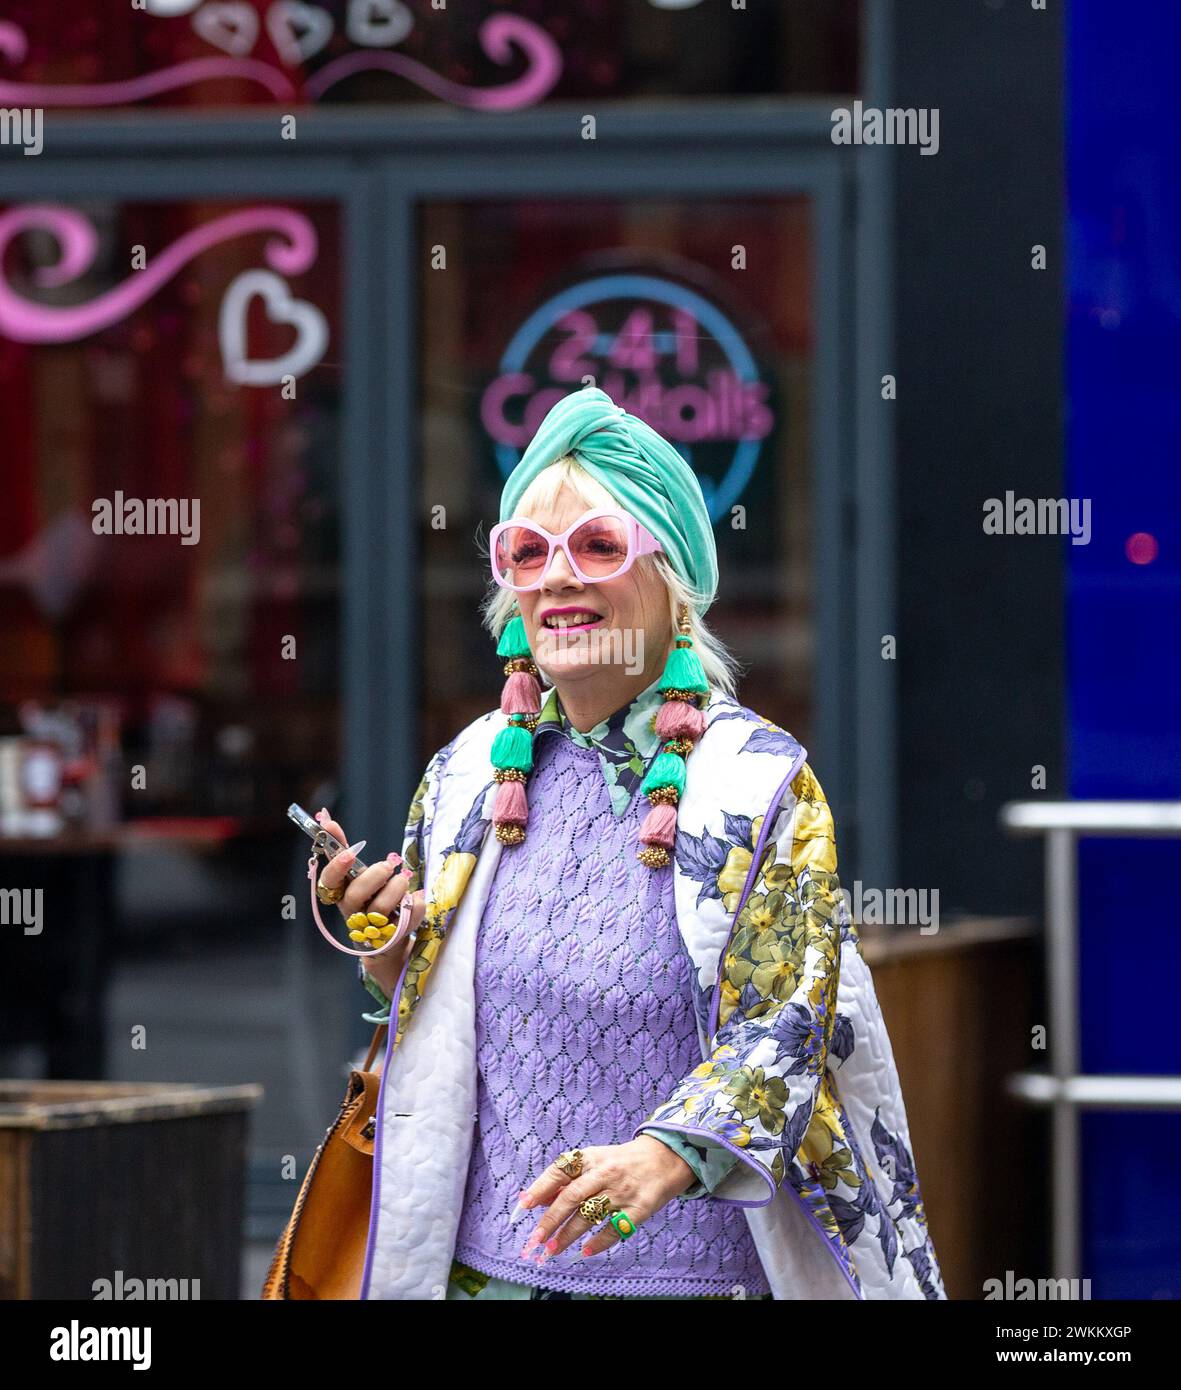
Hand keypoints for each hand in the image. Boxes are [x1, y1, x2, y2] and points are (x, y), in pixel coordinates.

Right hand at [314, 809, 424, 995]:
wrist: (387, 942)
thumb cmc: (370, 898)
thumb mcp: (357, 874)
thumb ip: (342, 849)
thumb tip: (325, 817)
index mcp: (341, 895)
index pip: (328, 883)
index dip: (336, 868)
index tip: (350, 853)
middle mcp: (352, 913)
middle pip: (355, 896)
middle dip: (374, 877)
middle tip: (389, 866)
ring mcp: (372, 928)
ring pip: (380, 908)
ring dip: (396, 889)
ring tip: (403, 881)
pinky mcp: (393, 938)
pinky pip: (407, 920)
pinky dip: (416, 905)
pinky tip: (415, 899)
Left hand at [512, 1137, 696, 1263]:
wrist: (664, 1158)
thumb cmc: (621, 1162)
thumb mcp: (594, 1161)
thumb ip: (567, 1179)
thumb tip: (538, 1199)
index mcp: (590, 1158)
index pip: (560, 1172)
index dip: (540, 1188)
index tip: (523, 1206)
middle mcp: (604, 1173)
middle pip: (572, 1197)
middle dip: (550, 1220)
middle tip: (535, 1239)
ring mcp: (622, 1191)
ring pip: (589, 1215)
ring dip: (568, 1235)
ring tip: (552, 1250)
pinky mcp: (638, 1208)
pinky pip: (615, 1229)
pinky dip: (598, 1242)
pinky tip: (584, 1251)